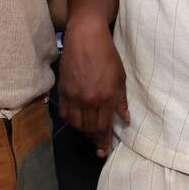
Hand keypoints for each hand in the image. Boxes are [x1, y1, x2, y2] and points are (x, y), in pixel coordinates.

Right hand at [59, 17, 129, 157]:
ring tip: (88, 132)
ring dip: (82, 131)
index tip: (103, 151)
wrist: (86, 38)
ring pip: (76, 123)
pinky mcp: (63, 90)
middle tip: (97, 145)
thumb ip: (121, 101)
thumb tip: (125, 119)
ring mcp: (74, 96)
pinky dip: (70, 120)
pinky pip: (64, 113)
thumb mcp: (120, 78)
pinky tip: (76, 120)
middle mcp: (89, 100)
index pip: (104, 127)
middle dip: (94, 139)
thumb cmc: (107, 55)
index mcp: (106, 97)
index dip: (103, 142)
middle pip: (89, 128)